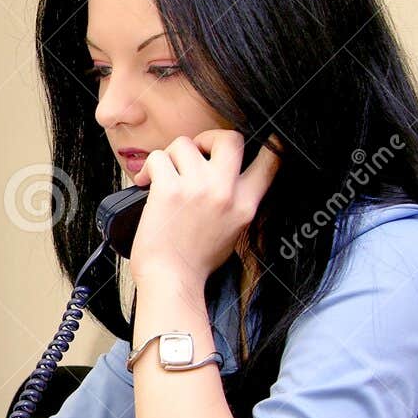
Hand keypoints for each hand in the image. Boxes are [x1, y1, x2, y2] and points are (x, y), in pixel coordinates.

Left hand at [128, 130, 278, 289]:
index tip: (254, 140)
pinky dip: (148, 169)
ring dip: (170, 157)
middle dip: (209, 138)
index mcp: (246, 204)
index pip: (272, 160)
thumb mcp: (232, 231)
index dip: (268, 142)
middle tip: (195, 154)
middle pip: (230, 138)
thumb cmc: (195, 260)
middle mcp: (226, 192)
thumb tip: (229, 175)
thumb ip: (236, 201)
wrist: (171, 280)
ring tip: (164, 179)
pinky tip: (145, 184)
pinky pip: (158, 157)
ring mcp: (198, 188)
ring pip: (185, 144)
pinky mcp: (169, 189)